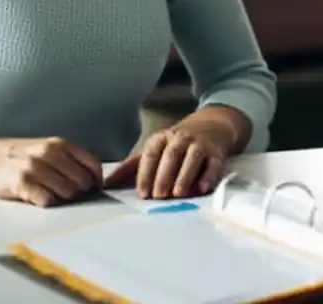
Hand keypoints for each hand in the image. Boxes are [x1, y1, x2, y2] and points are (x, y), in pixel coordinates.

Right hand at [0, 136, 102, 207]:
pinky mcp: (22, 182)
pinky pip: (47, 201)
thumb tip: (94, 182)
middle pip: (83, 182)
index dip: (95, 181)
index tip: (90, 190)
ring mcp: (36, 167)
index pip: (93, 165)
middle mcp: (50, 152)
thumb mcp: (46, 149)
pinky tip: (34, 196)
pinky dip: (44, 202)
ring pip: (67, 193)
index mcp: (60, 144)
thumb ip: (69, 160)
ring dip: (61, 199)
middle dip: (78, 192)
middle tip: (63, 193)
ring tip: (46, 193)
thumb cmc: (17, 157)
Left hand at [105, 123, 230, 198]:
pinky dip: (209, 175)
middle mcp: (180, 139)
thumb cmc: (176, 144)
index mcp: (161, 139)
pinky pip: (214, 163)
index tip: (142, 193)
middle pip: (171, 155)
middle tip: (159, 196)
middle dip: (164, 176)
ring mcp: (200, 144)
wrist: (212, 126)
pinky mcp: (217, 153)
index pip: (151, 154)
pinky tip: (203, 188)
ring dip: (185, 175)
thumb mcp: (154, 150)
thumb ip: (131, 168)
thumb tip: (106, 183)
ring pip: (192, 157)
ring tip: (178, 194)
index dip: (146, 173)